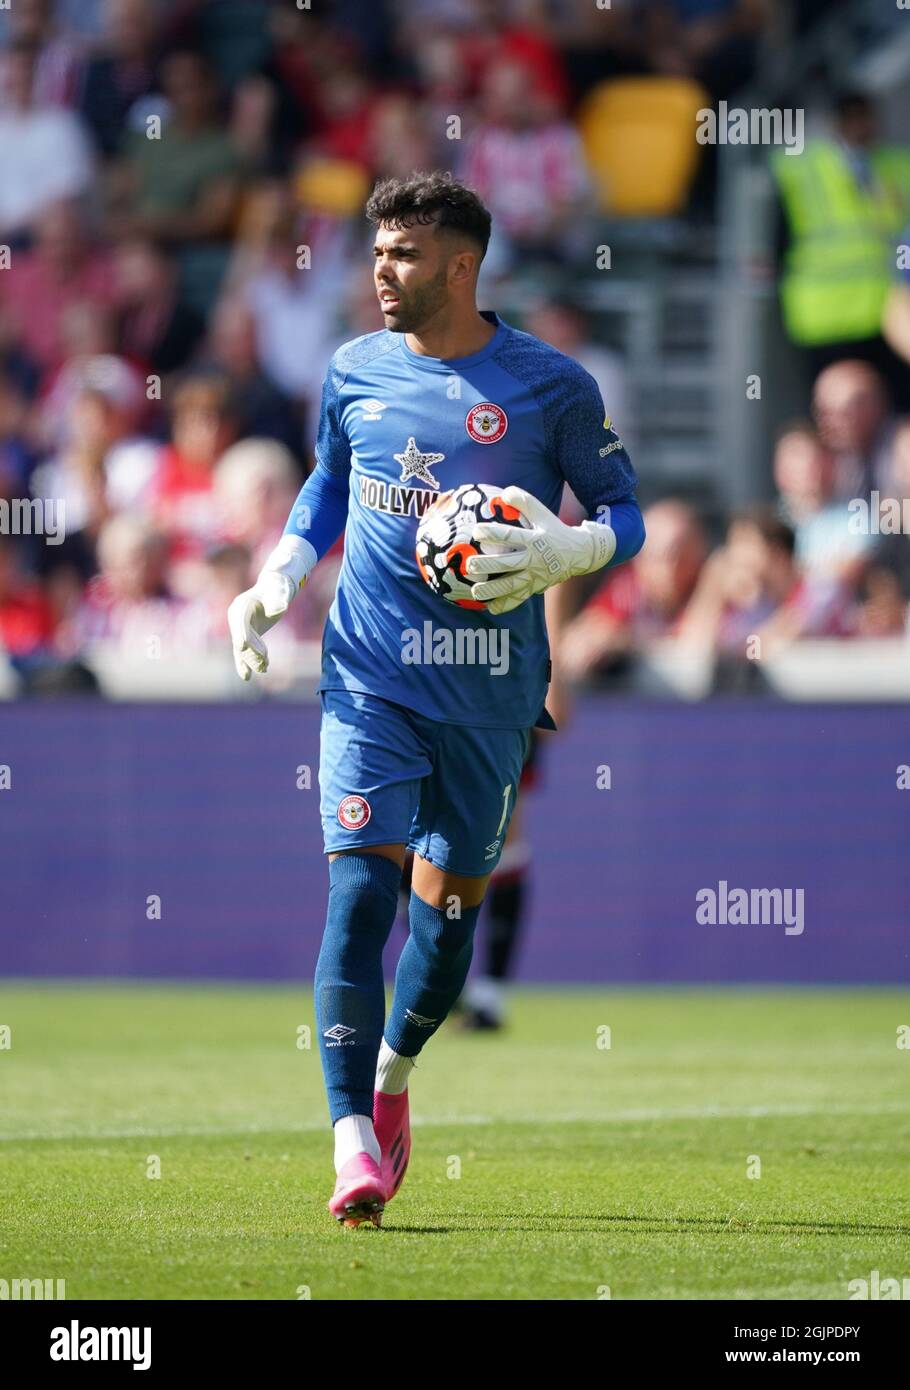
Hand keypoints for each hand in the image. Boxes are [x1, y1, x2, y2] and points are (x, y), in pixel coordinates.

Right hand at [227, 571, 296, 680]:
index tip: (242, 646)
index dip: (242, 634)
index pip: (240, 622)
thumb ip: (278, 600)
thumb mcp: (279, 593)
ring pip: (242, 648)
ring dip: (252, 660)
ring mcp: (240, 627)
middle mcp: (237, 617)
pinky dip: (251, 661)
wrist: (273, 590)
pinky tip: (259, 671)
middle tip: (264, 663)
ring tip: (264, 669)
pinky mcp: (246, 635)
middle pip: (241, 637)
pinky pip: (245, 651)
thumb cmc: (276, 590)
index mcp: (242, 605)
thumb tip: (281, 608)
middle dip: (251, 651)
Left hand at [466, 486, 615, 614]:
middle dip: (488, 565)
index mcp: (535, 540)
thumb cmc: (556, 530)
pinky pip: (520, 598)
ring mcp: (536, 576)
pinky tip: (491, 607)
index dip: (493, 533)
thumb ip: (525, 502)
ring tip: (475, 592)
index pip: (511, 536)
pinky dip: (506, 604)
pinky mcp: (536, 587)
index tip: (476, 531)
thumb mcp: (544, 513)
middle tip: (470, 565)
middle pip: (508, 564)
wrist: (580, 553)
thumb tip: (504, 492)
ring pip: (512, 585)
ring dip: (492, 590)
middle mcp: (534, 559)